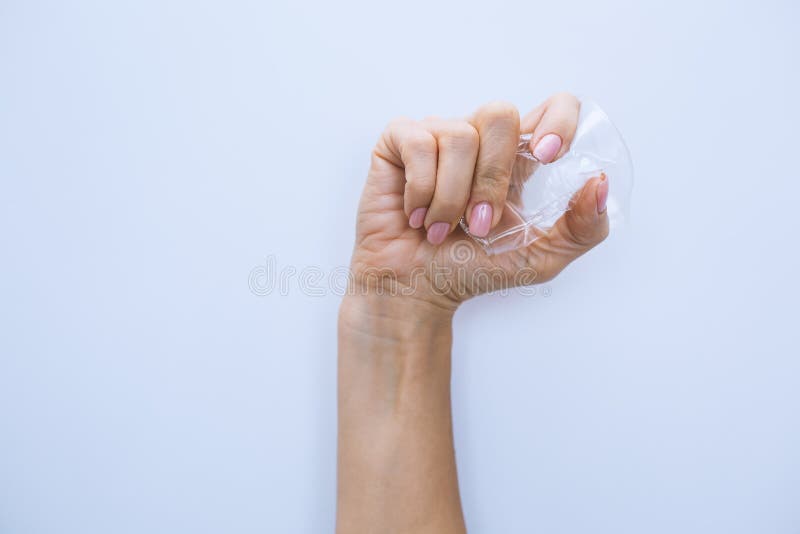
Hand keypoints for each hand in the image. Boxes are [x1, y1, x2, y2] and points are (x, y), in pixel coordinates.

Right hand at [349, 92, 609, 309]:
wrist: (418, 290)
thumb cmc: (473, 270)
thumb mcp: (541, 258)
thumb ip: (582, 228)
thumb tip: (600, 182)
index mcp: (518, 159)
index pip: (553, 107)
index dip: (558, 119)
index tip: (550, 157)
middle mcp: (479, 140)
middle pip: (500, 113)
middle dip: (492, 177)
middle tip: (480, 224)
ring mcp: (437, 136)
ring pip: (458, 136)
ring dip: (452, 197)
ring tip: (440, 228)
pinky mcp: (399, 142)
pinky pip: (418, 144)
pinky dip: (421, 190)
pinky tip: (415, 216)